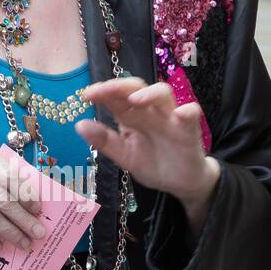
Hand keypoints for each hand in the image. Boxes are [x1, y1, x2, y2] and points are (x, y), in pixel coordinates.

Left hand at [75, 77, 219, 207]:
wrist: (179, 183)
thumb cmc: (153, 163)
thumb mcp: (124, 155)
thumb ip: (104, 141)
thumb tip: (79, 125)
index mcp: (132, 116)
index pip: (116, 98)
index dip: (102, 92)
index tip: (86, 94)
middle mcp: (150, 112)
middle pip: (138, 88)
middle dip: (121, 86)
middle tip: (104, 90)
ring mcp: (171, 118)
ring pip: (163, 94)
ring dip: (150, 93)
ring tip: (135, 99)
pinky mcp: (189, 130)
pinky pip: (192, 115)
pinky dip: (188, 112)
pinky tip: (181, 113)